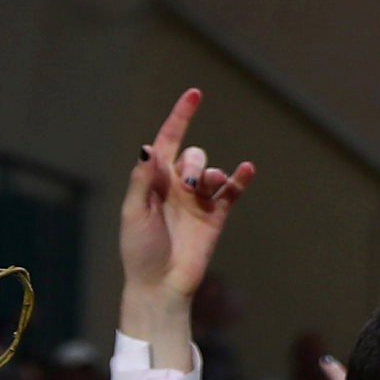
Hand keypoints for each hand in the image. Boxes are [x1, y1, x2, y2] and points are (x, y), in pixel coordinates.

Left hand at [117, 89, 255, 362]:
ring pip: (213, 172)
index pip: (168, 140)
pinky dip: (240, 179)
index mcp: (153, 181)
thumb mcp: (133, 212)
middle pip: (194, 155)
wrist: (160, 285)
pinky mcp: (216, 217)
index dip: (180, 117)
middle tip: (189, 185)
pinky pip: (232, 191)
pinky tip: (246, 169)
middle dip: (195, 163)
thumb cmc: (139, 250)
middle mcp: (177, 186)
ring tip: (207, 188)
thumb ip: (142, 180)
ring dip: (212, 174)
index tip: (195, 94)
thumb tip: (148, 148)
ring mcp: (198, 201)